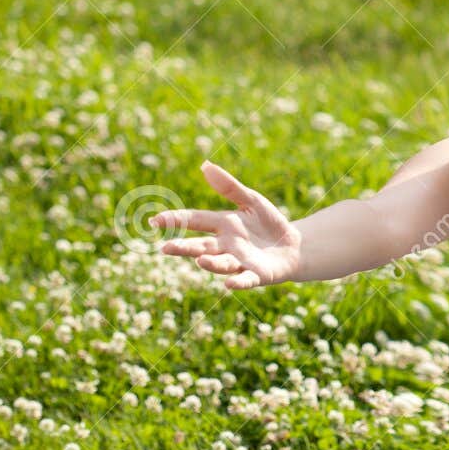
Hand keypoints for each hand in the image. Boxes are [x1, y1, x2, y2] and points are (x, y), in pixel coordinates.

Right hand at [149, 162, 303, 289]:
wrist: (293, 245)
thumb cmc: (268, 223)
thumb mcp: (251, 200)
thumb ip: (230, 187)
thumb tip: (205, 165)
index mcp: (222, 225)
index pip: (195, 221)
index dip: (176, 220)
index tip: (155, 221)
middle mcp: (226, 245)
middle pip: (201, 247)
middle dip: (184, 248)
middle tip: (166, 248)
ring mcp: (240, 261)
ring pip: (221, 263)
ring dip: (211, 263)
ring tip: (200, 260)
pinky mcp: (257, 275)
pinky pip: (246, 279)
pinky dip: (238, 282)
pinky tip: (229, 284)